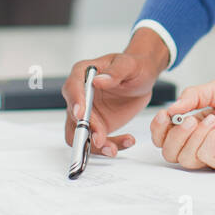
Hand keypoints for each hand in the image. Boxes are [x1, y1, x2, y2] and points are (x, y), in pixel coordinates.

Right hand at [62, 35, 169, 155]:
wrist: (143, 79)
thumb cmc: (134, 67)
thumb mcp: (129, 65)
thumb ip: (115, 73)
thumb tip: (98, 81)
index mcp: (83, 74)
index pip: (72, 88)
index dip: (75, 102)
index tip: (81, 114)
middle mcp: (80, 95)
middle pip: (73, 116)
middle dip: (86, 130)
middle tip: (101, 139)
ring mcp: (87, 113)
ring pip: (80, 135)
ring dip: (94, 145)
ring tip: (113, 148)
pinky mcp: (96, 126)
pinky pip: (95, 142)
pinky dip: (109, 146)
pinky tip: (126, 141)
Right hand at [151, 79, 214, 171]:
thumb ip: (194, 95)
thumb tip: (172, 108)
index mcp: (195, 122)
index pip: (165, 133)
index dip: (159, 127)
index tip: (165, 115)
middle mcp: (200, 140)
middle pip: (168, 150)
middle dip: (173, 135)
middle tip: (190, 119)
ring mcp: (212, 153)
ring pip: (183, 158)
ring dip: (194, 137)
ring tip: (213, 119)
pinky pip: (205, 158)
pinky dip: (210, 140)